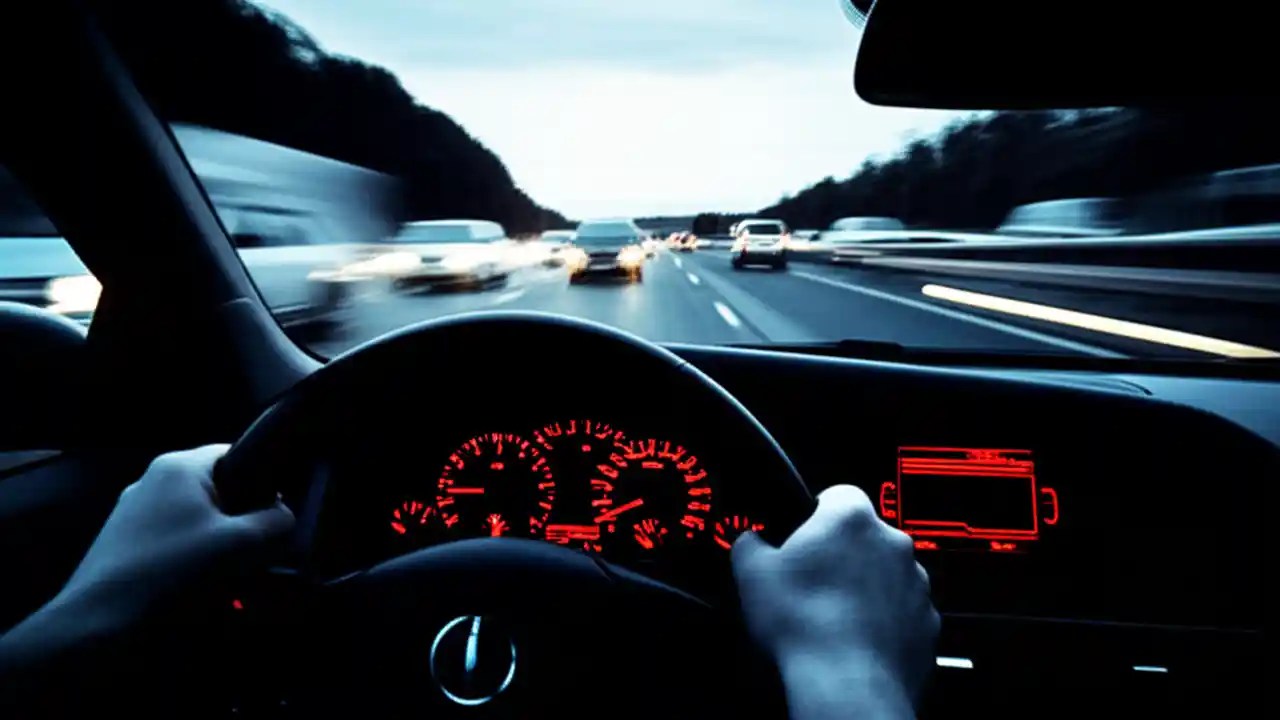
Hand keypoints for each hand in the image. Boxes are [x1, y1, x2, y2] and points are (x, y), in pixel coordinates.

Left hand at [1, 445, 293, 713]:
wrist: (100, 617)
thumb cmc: (170, 569)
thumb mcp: (237, 545)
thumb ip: (273, 523)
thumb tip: (285, 516)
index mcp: (179, 466)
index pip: (235, 453)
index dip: (263, 480)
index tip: (275, 515)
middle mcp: (154, 479)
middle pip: (218, 490)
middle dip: (241, 522)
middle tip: (256, 552)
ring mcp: (134, 510)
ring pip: (197, 519)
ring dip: (219, 545)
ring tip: (231, 577)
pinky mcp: (125, 540)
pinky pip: (175, 540)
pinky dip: (193, 558)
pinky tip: (202, 587)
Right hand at [732, 485, 937, 718]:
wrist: (847, 684)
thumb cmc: (803, 624)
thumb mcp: (751, 573)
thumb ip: (749, 543)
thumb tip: (751, 541)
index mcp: (851, 518)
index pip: (836, 495)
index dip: (815, 516)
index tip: (801, 539)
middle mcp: (892, 543)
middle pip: (863, 537)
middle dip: (840, 556)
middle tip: (811, 584)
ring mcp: (916, 584)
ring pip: (886, 575)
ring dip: (864, 588)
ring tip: (832, 617)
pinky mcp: (927, 622)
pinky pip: (902, 613)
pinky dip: (883, 622)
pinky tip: (854, 640)